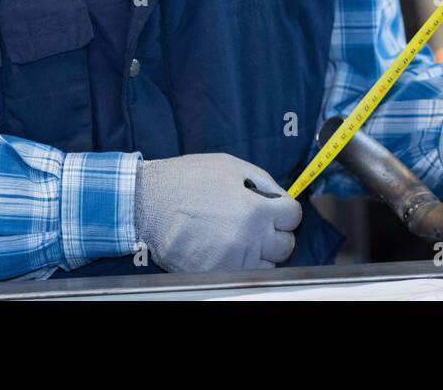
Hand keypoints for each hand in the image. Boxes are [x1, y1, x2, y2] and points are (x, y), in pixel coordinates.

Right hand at [133, 153, 301, 271]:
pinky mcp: (215, 275)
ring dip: (261, 252)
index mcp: (255, 210)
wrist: (148, 203)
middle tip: (258, 223)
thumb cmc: (188, 180)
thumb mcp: (230, 167)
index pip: (294, 217)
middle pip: (286, 245)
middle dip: (276, 232)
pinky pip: (244, 276)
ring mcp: (232, 262)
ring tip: (241, 236)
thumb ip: (264, 183)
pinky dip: (241, 265)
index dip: (285, 210)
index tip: (275, 209)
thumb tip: (282, 198)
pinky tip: (226, 248)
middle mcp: (248, 240)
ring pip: (268, 265)